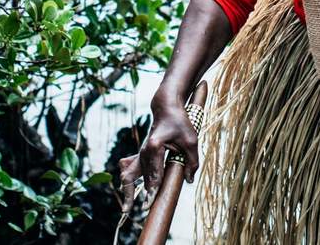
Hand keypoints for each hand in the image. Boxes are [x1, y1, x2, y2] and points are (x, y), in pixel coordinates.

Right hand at [118, 94, 198, 209]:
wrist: (166, 107)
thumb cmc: (179, 122)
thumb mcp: (191, 140)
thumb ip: (192, 161)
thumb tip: (189, 180)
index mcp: (154, 148)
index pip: (154, 174)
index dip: (152, 191)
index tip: (148, 205)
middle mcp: (144, 152)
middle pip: (141, 178)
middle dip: (141, 195)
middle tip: (140, 211)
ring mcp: (141, 153)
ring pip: (130, 175)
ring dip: (129, 191)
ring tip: (127, 208)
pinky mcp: (141, 154)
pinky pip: (130, 170)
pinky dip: (128, 181)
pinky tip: (128, 192)